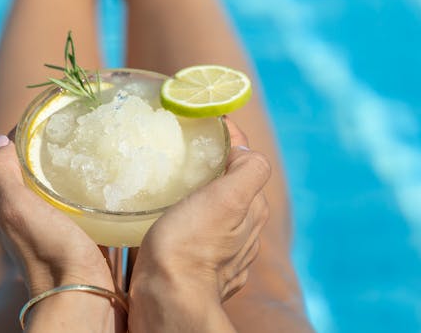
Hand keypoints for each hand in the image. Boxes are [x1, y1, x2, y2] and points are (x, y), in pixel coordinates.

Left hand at [0, 135, 119, 329]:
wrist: (84, 302)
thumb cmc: (49, 254)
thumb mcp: (15, 208)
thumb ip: (1, 175)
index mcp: (11, 210)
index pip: (15, 161)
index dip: (28, 135)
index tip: (52, 113)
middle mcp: (33, 220)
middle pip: (43, 175)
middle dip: (58, 149)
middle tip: (82, 125)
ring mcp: (62, 232)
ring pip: (69, 192)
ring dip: (81, 171)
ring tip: (104, 146)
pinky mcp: (89, 243)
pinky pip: (93, 211)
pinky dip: (100, 194)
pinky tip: (118, 182)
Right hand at [129, 120, 270, 330]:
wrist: (167, 298)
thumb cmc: (192, 244)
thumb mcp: (227, 197)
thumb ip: (248, 169)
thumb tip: (245, 148)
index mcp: (253, 209)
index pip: (245, 160)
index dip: (227, 138)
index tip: (201, 122)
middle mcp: (246, 233)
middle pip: (232, 185)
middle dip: (213, 166)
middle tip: (181, 149)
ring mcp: (225, 255)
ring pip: (216, 212)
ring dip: (199, 195)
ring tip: (171, 181)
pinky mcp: (202, 270)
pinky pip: (199, 236)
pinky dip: (189, 222)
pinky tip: (171, 220)